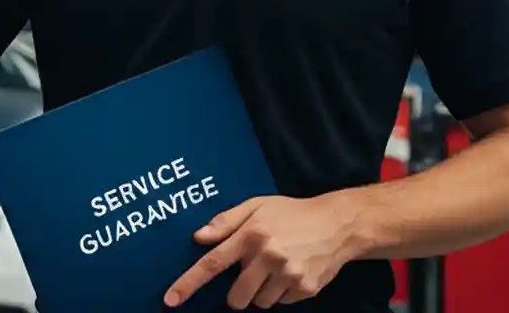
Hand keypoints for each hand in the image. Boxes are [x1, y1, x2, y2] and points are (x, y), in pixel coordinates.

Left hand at [164, 194, 362, 309]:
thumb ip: (226, 221)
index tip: (170, 299)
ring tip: (276, 268)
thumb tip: (198, 237)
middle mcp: (269, 255)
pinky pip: (281, 303)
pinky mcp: (305, 289)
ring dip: (261, 291)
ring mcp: (288, 274)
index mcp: (252, 234)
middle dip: (238, 293)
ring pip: (259, 303)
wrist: (338, 224)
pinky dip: (282, 292)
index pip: (213, 263)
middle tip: (251, 274)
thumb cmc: (292, 213)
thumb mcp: (258, 206)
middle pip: (236, 297)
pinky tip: (292, 272)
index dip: (189, 283)